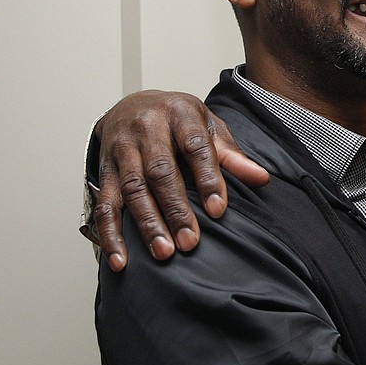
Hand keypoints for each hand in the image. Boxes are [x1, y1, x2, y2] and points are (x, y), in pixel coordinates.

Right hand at [92, 90, 268, 270]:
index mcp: (180, 114)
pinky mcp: (104, 170)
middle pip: (160, 172)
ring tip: (163, 252)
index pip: (195, 147)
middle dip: (175, 209)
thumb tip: (261, 179)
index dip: (207, 179)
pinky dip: (110, 234)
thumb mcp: (208, 127)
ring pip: (132, 189)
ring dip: (147, 224)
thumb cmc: (177, 121)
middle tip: (190, 242)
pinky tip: (120, 259)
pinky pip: (104, 204)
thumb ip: (231, 155)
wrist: (131, 105)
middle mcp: (147, 129)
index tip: (218, 210)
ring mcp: (122, 150)